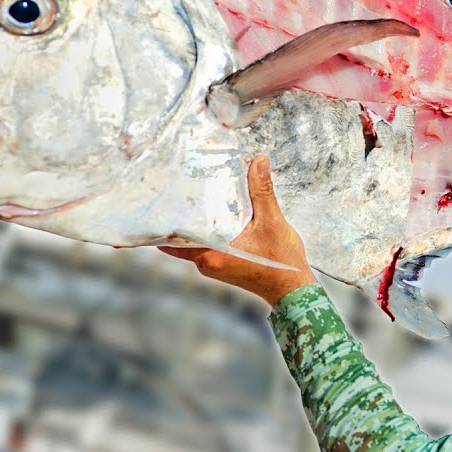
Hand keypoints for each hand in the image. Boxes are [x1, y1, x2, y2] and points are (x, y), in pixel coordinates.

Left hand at [159, 156, 316, 305]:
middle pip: (181, 236)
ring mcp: (213, 265)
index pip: (174, 237)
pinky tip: (212, 213)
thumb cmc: (282, 263)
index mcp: (212, 253)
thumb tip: (257, 161)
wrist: (292, 290)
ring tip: (192, 195)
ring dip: (194, 221)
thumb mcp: (272, 222)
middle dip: (178, 214)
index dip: (164, 218)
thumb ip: (262, 191)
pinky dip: (206, 230)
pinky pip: (205, 244)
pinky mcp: (222, 264)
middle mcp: (206, 262)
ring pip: (193, 239)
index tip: (159, 197)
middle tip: (175, 187)